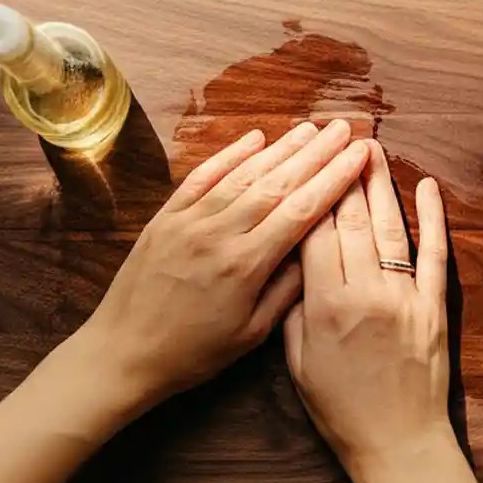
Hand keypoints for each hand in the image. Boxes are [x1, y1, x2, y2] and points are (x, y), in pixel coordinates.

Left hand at [79, 119, 368, 412]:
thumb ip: (286, 291)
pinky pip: (202, 178)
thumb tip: (316, 250)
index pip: (302, 210)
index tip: (359, 154)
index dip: (334, 178)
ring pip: (243, 175)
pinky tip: (254, 138)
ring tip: (310, 128)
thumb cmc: (192, 354)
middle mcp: (219, 233)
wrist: (123, 353)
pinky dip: (229, 155)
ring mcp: (189, 221)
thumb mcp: (250, 335)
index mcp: (246, 264)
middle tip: (344, 128)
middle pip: (277, 183)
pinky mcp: (165, 218)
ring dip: (280, 149)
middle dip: (315, 154)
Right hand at [284, 140, 451, 473]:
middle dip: (342, 174)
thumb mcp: (296, 363)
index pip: (312, 234)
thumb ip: (290, 310)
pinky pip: (434, 255)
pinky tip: (426, 188)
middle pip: (349, 221)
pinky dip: (431, 219)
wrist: (396, 443)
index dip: (308, 193)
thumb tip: (286, 263)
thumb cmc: (339, 409)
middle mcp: (364, 293)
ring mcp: (403, 297)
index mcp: (323, 306)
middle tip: (339, 135)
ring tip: (372, 148)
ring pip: (388, 228)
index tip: (303, 159)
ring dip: (379, 184)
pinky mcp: (433, 307)